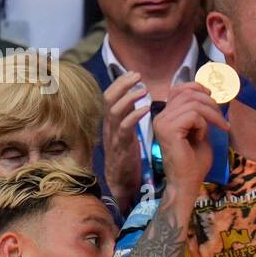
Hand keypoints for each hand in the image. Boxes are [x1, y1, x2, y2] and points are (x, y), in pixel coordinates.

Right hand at [102, 71, 146, 209]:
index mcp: (111, 122)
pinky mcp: (121, 148)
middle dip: (122, 84)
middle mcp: (109, 126)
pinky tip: (147, 109)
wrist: (121, 183)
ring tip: (144, 89)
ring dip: (129, 98)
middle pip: (108, 99)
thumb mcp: (126, 132)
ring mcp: (113, 137)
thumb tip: (136, 98)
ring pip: (114, 111)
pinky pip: (124, 128)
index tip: (134, 73)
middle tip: (137, 75)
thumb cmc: (127, 157)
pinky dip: (135, 116)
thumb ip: (129, 116)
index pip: (110, 96)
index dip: (120, 83)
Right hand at [152, 82, 229, 199]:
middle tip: (222, 119)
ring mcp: (162, 122)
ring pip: (193, 103)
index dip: (196, 87)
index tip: (212, 96)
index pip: (177, 89)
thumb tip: (209, 95)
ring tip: (218, 128)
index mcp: (165, 116)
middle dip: (210, 103)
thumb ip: (201, 114)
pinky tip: (201, 138)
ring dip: (211, 115)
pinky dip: (204, 125)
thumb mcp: (200, 131)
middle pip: (188, 94)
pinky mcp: (169, 130)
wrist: (186, 183)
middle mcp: (160, 117)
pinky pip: (193, 116)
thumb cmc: (194, 162)